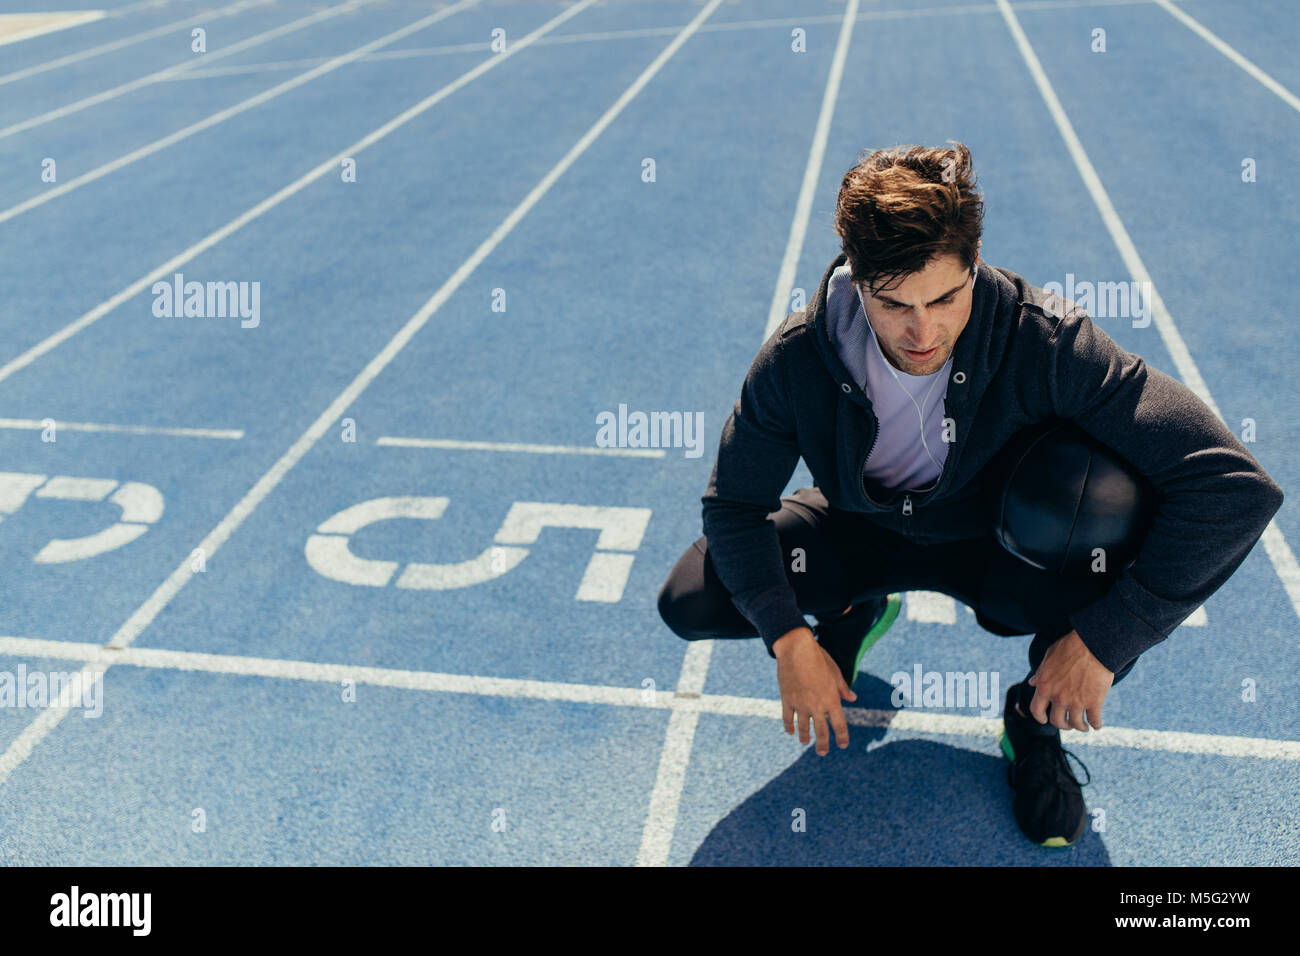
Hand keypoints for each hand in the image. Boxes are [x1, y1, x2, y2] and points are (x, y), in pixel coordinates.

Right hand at [774, 626, 855, 754]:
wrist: (796, 649)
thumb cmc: (818, 658)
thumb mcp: (835, 672)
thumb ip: (843, 688)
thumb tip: (853, 698)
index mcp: (831, 699)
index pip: (839, 725)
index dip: (842, 737)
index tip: (843, 745)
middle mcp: (817, 705)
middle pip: (821, 731)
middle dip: (823, 744)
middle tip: (822, 752)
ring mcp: (801, 704)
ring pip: (803, 728)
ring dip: (805, 738)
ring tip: (805, 743)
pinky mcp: (787, 700)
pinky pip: (788, 718)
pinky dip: (789, 726)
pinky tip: (791, 732)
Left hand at [1026, 629, 1113, 731]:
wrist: (1092, 645)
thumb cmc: (1070, 647)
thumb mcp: (1048, 657)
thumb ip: (1040, 673)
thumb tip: (1032, 683)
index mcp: (1045, 687)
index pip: (1036, 710)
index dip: (1040, 718)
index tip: (1045, 720)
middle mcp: (1058, 698)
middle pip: (1057, 721)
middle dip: (1063, 725)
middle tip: (1068, 724)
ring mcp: (1076, 702)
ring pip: (1076, 724)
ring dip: (1080, 727)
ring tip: (1084, 727)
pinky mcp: (1094, 702)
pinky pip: (1094, 720)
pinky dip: (1096, 725)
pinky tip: (1097, 725)